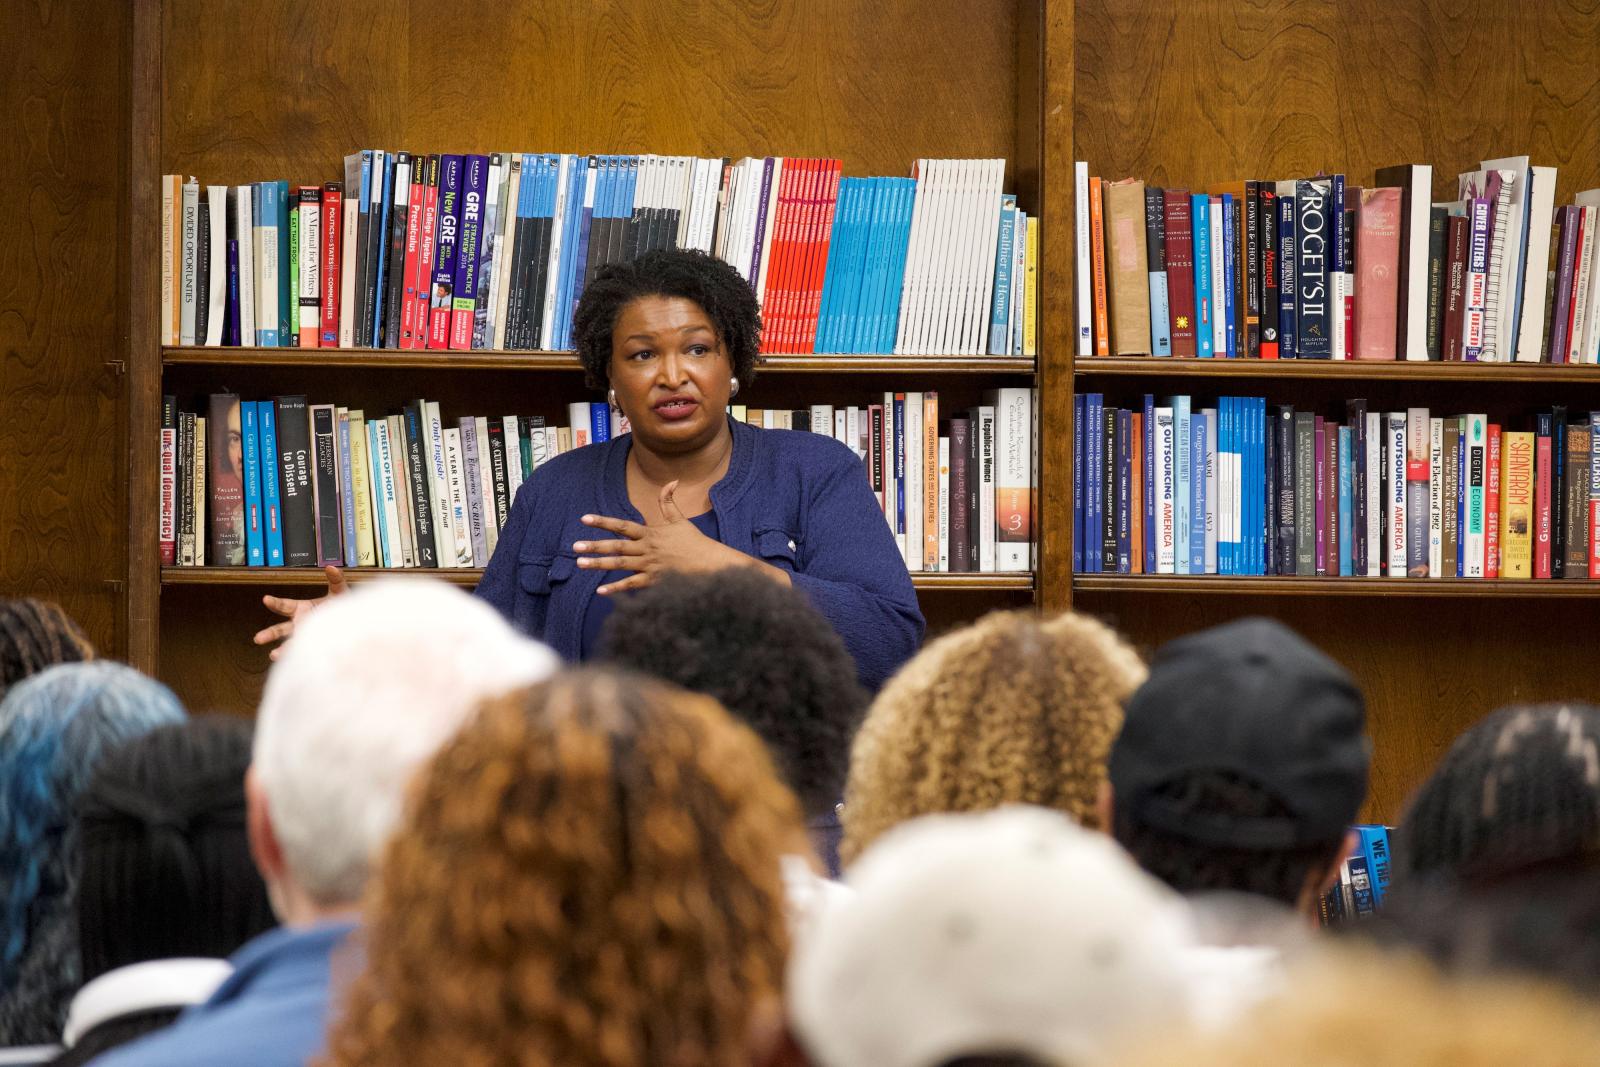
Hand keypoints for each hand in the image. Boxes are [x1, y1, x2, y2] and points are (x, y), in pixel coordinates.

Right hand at [252, 565, 349, 659]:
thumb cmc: (343, 606)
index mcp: (302, 609)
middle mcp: (300, 624)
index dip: (275, 603)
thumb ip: (336, 580)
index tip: (265, 599)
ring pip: (289, 644)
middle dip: (269, 634)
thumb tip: (331, 567)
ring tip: (274, 656)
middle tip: (258, 639)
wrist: (355, 622)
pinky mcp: (315, 647)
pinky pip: (304, 653)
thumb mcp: (340, 591)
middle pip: (280, 629)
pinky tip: (292, 663)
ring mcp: (305, 637)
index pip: (284, 606)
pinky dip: (297, 657)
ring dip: (281, 650)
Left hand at [574, 481, 785, 594]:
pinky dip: (617, 589)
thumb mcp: (680, 519)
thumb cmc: (694, 541)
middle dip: (595, 545)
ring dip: (599, 564)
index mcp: (650, 532)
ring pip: (620, 564)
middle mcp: (647, 548)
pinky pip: (632, 585)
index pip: (622, 525)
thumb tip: (672, 480)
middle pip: (617, 546)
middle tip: (575, 545)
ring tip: (580, 564)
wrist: (709, 562)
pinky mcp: (654, 580)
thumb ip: (669, 501)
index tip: (585, 518)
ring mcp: (650, 565)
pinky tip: (601, 591)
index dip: (603, 521)